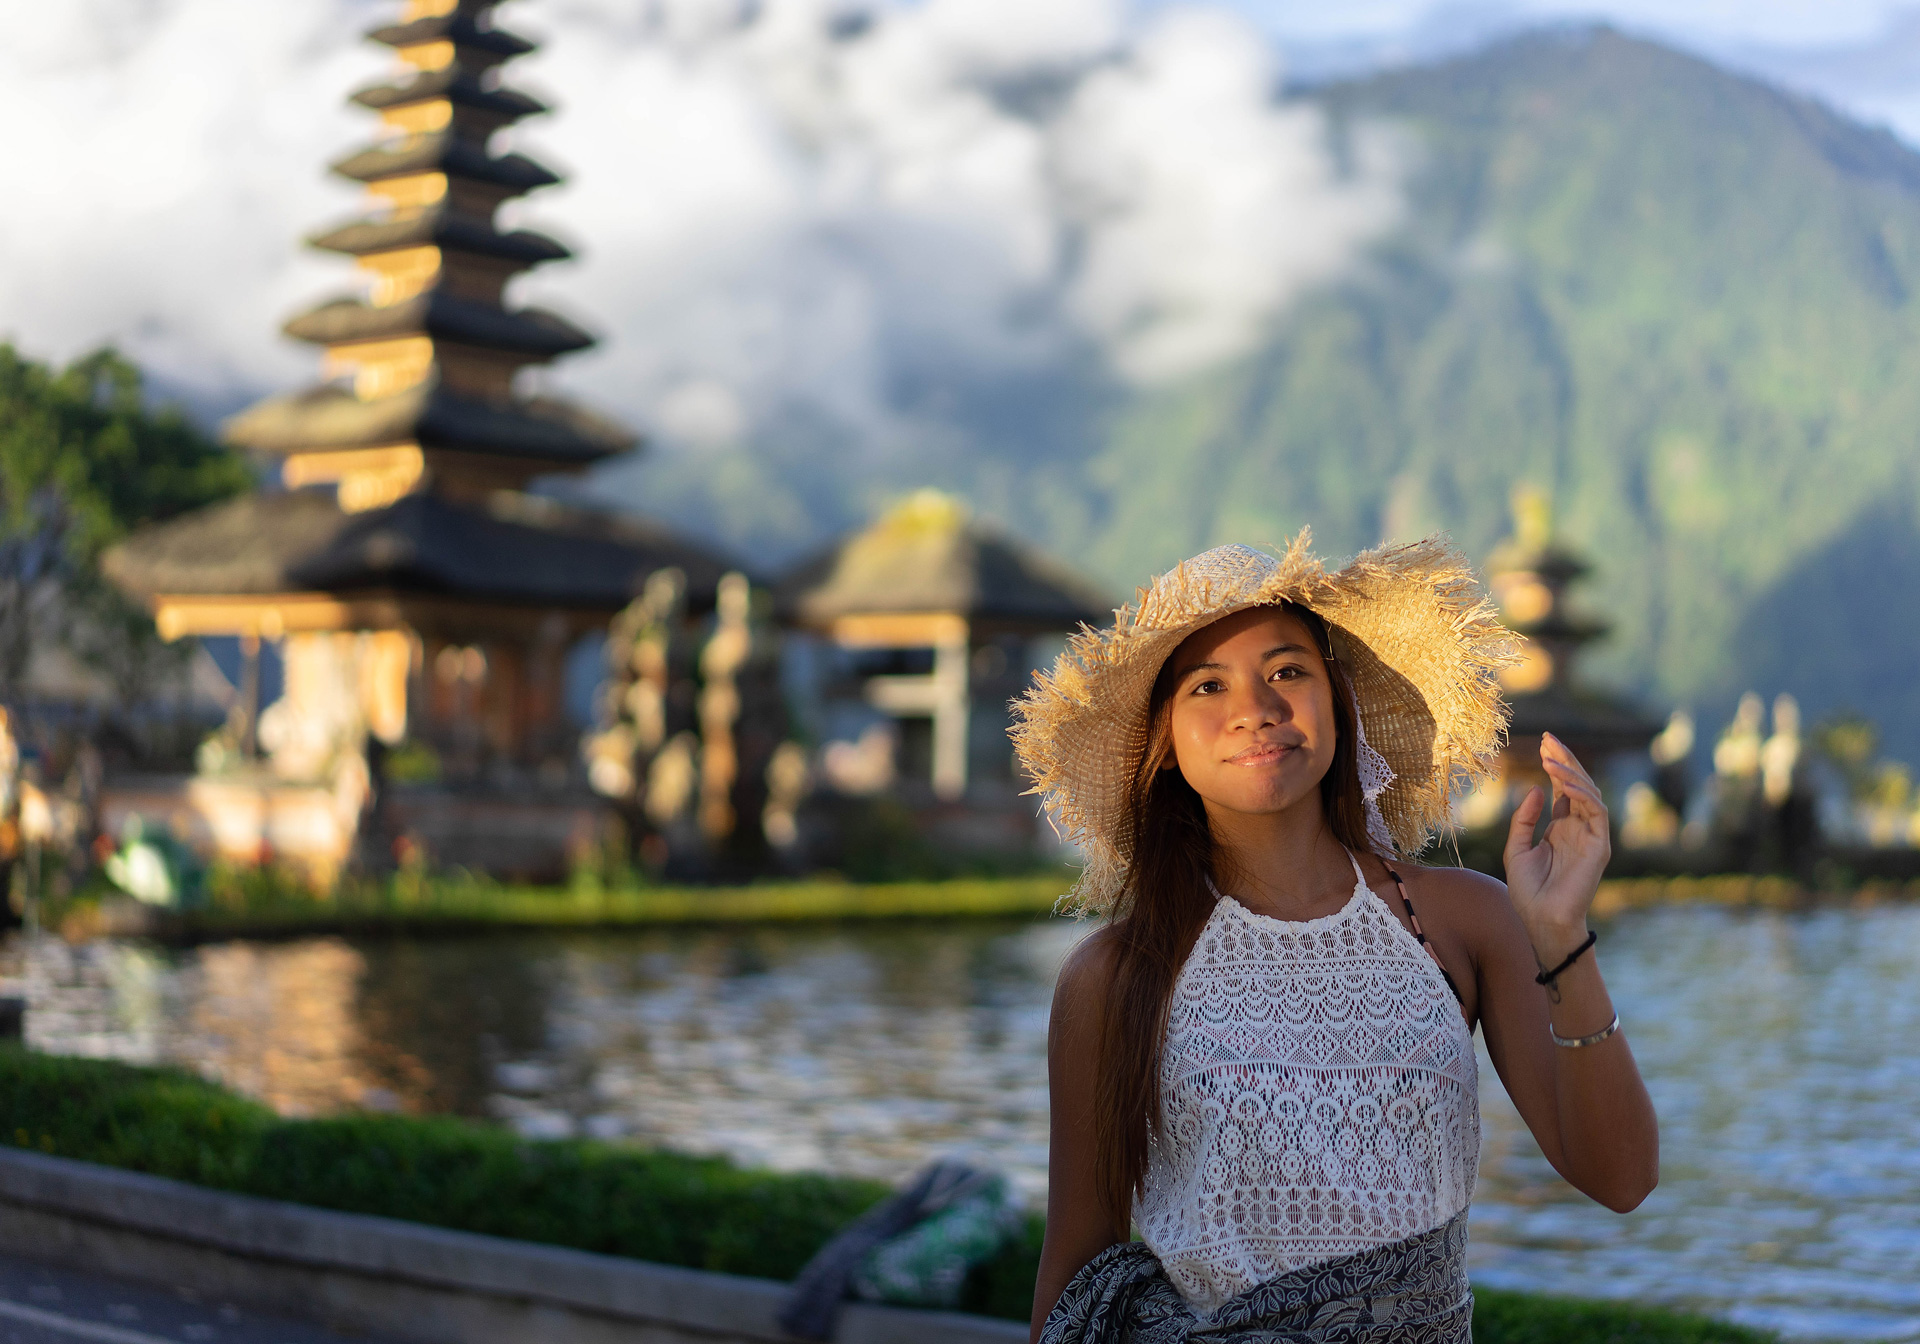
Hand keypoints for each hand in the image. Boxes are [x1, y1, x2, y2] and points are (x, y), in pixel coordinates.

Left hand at [1503, 733, 1610, 963]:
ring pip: (1590, 794)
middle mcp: (1579, 828)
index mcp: (1561, 828)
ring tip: (1551, 758)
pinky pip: (1598, 812)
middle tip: (1549, 739)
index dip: (1555, 765)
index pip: (1563, 789)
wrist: (1540, 920)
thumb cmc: (1528, 891)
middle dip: (1565, 760)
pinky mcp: (1600, 846)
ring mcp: (1591, 836)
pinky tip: (1564, 782)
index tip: (1543, 743)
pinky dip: (1583, 794)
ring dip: (1572, 773)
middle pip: (1578, 785)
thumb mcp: (1516, 848)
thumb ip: (1524, 819)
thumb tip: (1536, 788)